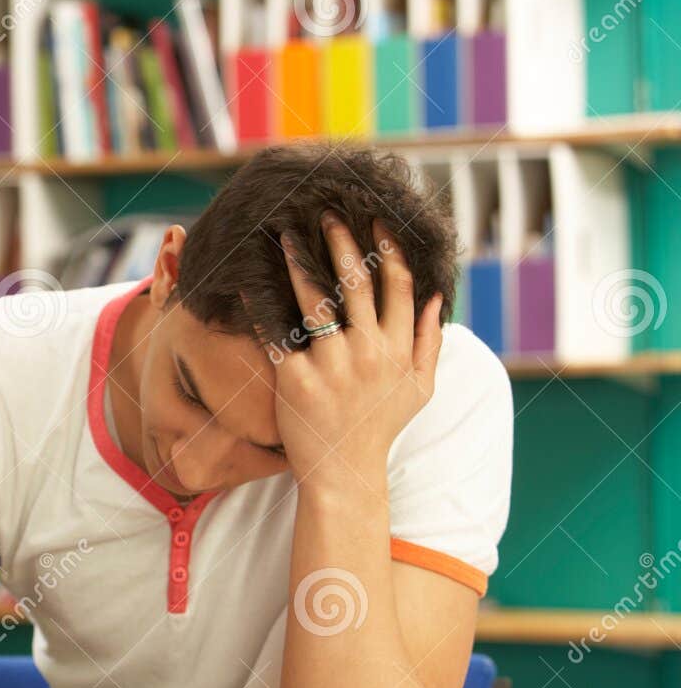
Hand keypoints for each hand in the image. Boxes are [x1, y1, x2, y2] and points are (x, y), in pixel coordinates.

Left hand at [273, 214, 442, 487]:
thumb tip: (439, 297)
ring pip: (317, 302)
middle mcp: (368, 352)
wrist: (344, 473)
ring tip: (285, 237)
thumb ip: (431, 342)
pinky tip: (248, 285)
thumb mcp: (419, 388)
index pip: (397, 285)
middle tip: (326, 214)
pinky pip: (277, 336)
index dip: (389, 248)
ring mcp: (332, 366)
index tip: (376, 220)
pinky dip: (261, 309)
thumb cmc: (379, 427)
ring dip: (301, 264)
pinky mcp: (297, 380)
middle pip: (357, 284)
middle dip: (342, 243)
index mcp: (397, 348)